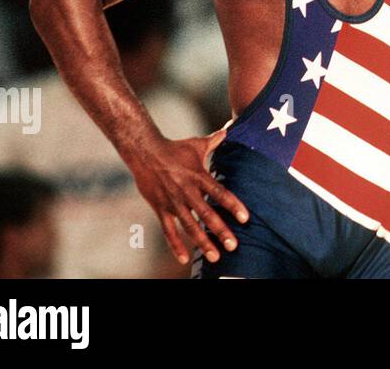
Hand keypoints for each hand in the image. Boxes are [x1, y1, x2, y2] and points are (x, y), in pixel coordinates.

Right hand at [128, 126, 248, 265]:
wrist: (144, 152)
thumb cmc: (174, 148)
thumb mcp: (196, 144)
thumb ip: (214, 141)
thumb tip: (228, 130)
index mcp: (199, 177)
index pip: (220, 193)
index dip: (233, 205)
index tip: (245, 218)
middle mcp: (187, 191)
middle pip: (207, 214)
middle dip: (221, 230)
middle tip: (233, 246)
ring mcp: (173, 202)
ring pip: (190, 226)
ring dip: (202, 242)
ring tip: (215, 257)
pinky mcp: (160, 208)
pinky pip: (168, 230)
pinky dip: (176, 245)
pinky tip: (184, 259)